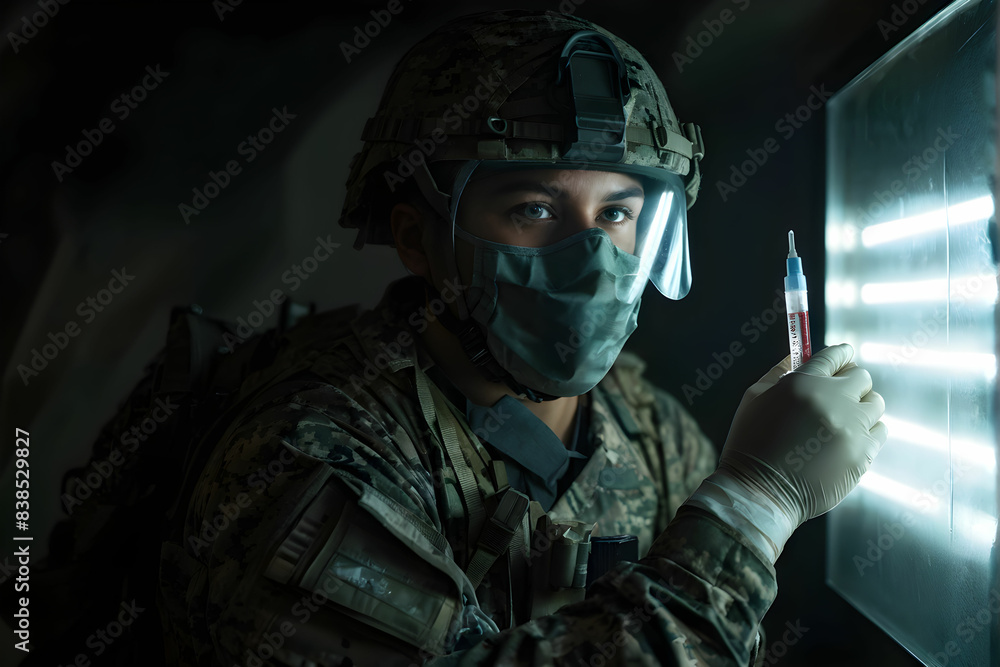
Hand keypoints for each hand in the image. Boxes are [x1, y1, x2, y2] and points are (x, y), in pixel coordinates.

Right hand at [717, 343, 887, 527]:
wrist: (760, 492)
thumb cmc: (750, 444)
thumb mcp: (754, 398)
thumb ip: (779, 372)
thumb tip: (799, 355)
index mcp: (803, 383)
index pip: (836, 355)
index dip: (840, 356)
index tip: (841, 359)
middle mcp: (833, 401)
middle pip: (862, 378)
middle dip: (850, 383)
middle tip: (837, 395)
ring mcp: (852, 429)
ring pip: (876, 404)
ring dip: (861, 408)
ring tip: (841, 422)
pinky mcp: (863, 454)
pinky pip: (879, 432)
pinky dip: (866, 433)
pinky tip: (845, 441)